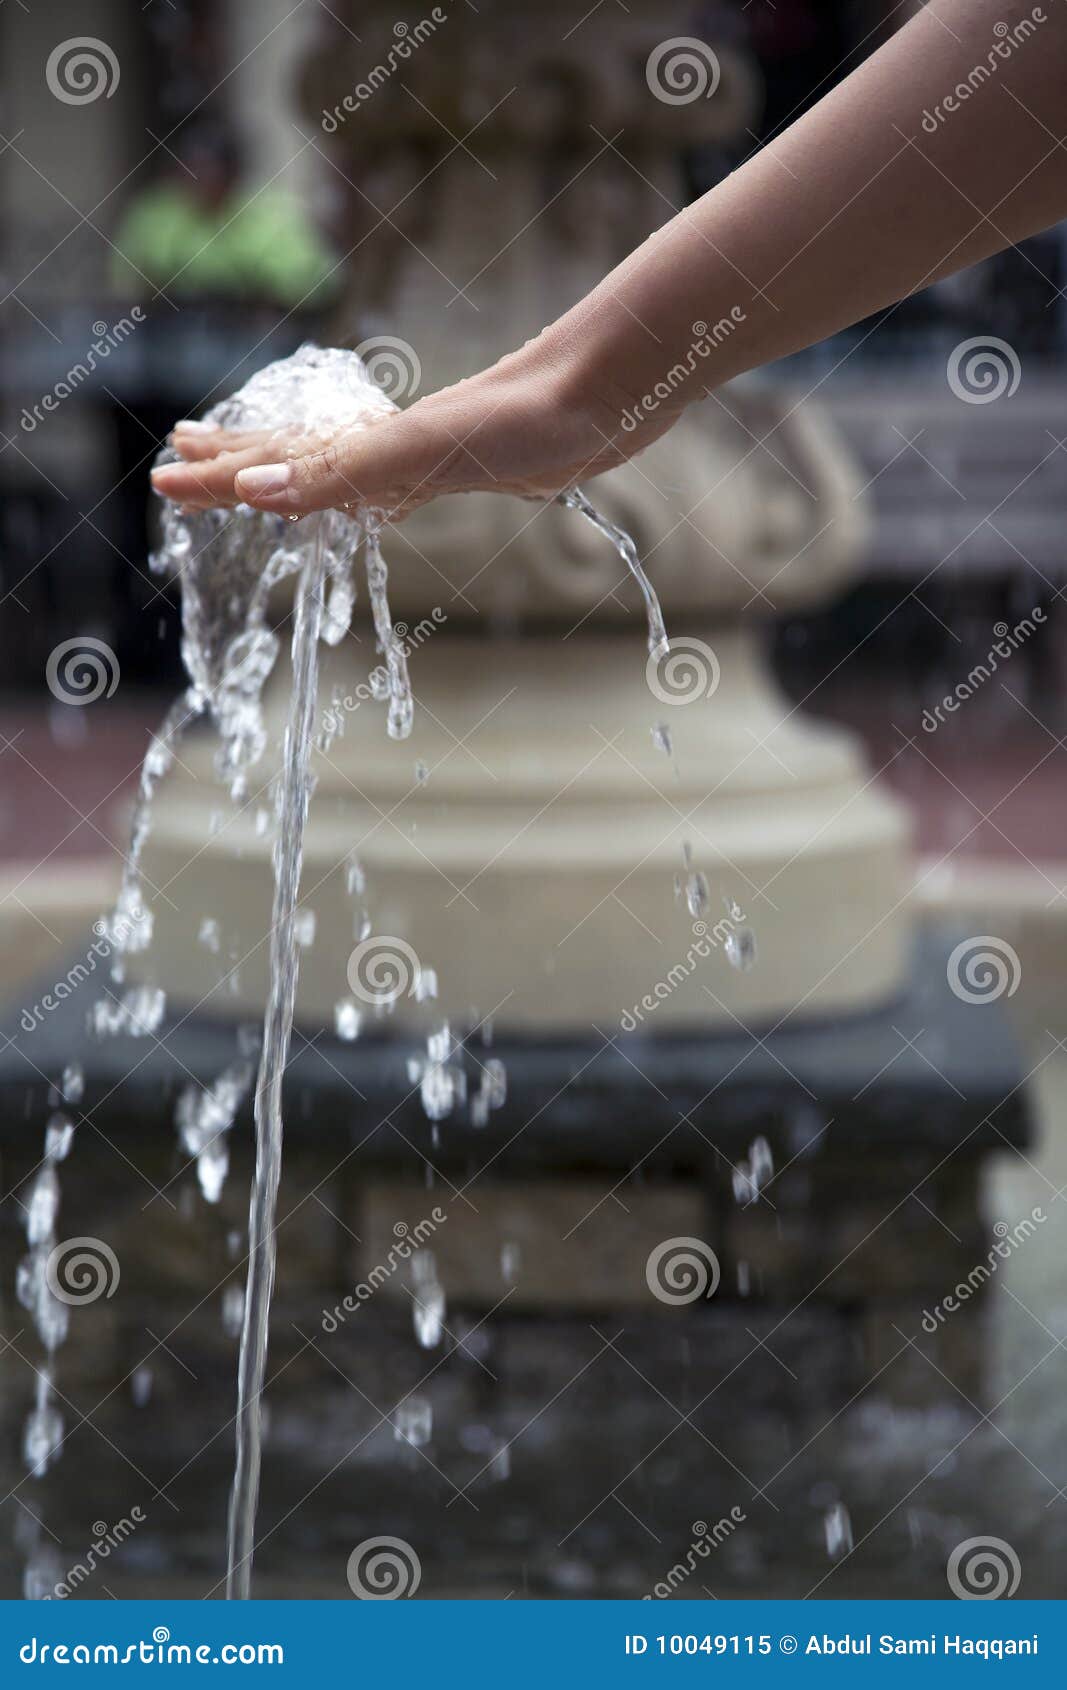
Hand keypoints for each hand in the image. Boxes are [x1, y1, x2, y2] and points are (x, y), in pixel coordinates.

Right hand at [149, 347, 674, 519]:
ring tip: (256, 473)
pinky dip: (366, 488)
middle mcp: (390, 445)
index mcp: (369, 445)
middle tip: (183, 459)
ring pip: (340, 466)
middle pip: (296, 457)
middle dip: (237, 464)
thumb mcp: (424, 450)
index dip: (221, 477)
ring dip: (292, 472)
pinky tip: (374, 493)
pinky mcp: (474, 466)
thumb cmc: (524, 416)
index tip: (165, 478)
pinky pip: (395, 481)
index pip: (274, 463)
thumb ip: (345, 472)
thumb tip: (262, 494)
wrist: (608, 392)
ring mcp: (429, 454)